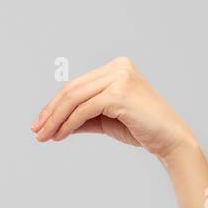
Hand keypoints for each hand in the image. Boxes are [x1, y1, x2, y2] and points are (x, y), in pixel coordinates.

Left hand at [30, 56, 197, 159]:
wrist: (170, 139)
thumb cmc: (141, 129)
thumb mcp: (106, 120)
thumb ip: (83, 117)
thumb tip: (55, 124)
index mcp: (116, 68)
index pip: (77, 85)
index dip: (55, 104)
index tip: (41, 122)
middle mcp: (118, 67)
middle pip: (72, 89)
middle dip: (51, 112)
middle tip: (37, 131)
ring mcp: (119, 78)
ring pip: (75, 98)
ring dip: (56, 119)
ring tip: (45, 136)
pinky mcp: (119, 93)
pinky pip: (85, 110)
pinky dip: (69, 124)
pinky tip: (61, 135)